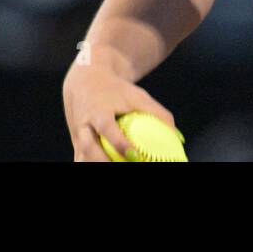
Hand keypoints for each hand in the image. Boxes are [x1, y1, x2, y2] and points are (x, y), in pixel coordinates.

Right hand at [62, 62, 178, 161]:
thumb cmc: (117, 91)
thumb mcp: (138, 96)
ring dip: (95, 165)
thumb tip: (176, 136)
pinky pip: (81, 161)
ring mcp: (77, 137)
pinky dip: (90, 165)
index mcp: (99, 111)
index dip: (119, 143)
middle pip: (88, 148)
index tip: (134, 155)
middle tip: (126, 166)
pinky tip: (108, 165)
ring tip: (117, 169)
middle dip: (103, 162)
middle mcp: (84, 126)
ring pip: (81, 158)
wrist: (85, 83)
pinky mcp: (76, 145)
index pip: (107, 128)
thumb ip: (158, 113)